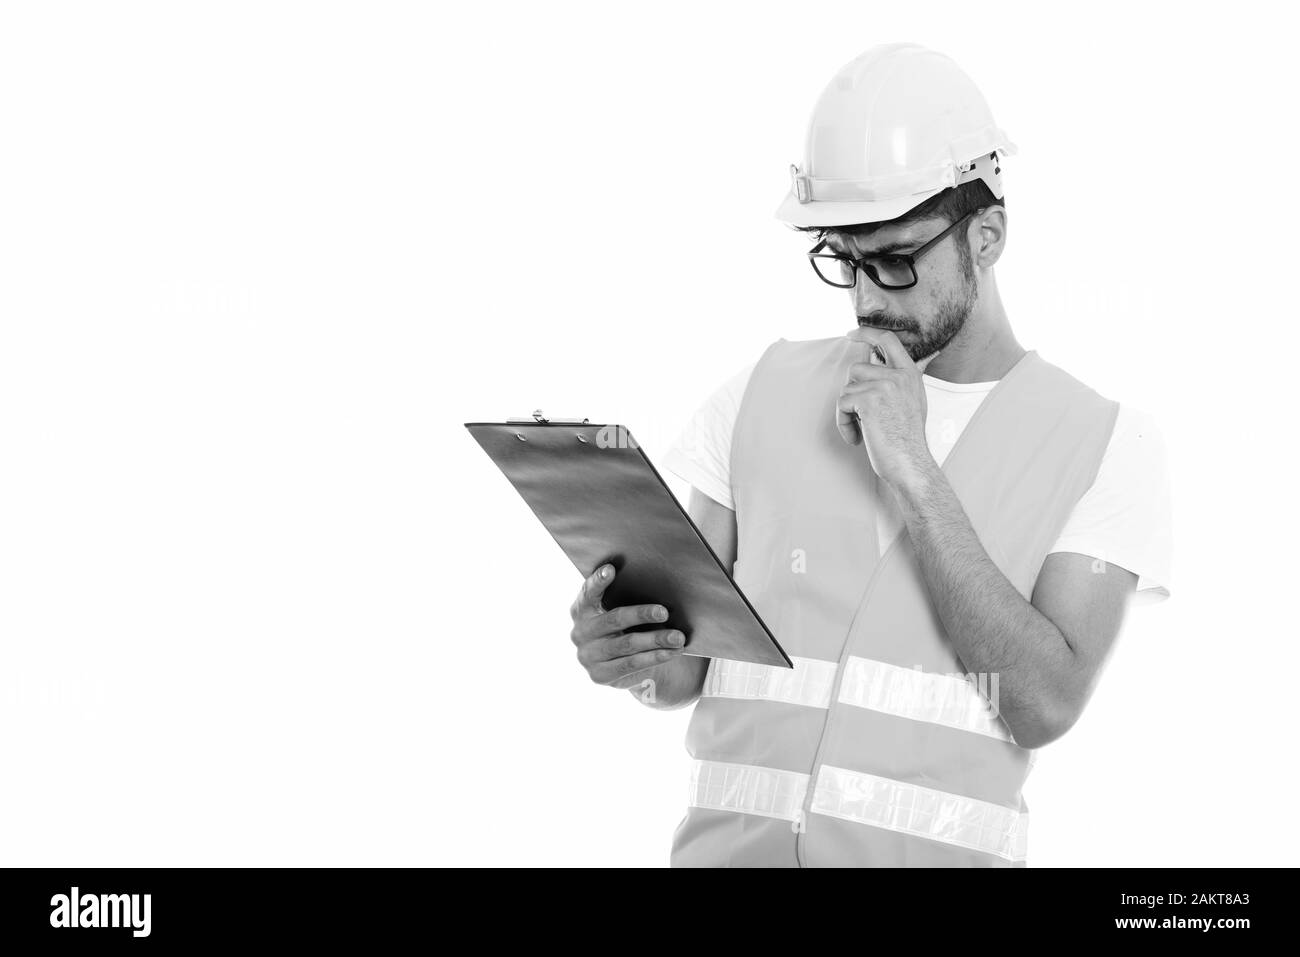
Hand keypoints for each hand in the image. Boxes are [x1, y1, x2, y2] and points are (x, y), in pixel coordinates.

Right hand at [569, 564, 684, 690]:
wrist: (619, 663)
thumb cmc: (624, 627)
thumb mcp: (619, 610)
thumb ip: (625, 598)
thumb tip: (658, 585)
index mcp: (582, 609)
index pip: (588, 592)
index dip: (598, 581)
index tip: (611, 569)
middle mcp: (580, 632)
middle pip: (614, 619)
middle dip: (641, 614)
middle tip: (664, 612)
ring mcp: (587, 656)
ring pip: (627, 644)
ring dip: (656, 640)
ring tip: (678, 637)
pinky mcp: (599, 675)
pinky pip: (631, 664)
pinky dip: (654, 657)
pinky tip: (671, 652)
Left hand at [836, 327, 936, 489]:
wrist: (910, 463)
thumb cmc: (907, 440)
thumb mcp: (912, 402)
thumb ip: (899, 382)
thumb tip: (879, 364)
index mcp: (910, 374)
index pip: (888, 340)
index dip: (867, 333)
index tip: (851, 334)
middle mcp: (899, 375)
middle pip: (856, 368)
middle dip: (852, 393)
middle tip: (860, 417)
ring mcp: (885, 385)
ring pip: (847, 388)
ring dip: (847, 411)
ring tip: (862, 429)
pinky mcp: (869, 399)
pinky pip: (842, 404)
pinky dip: (844, 423)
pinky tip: (857, 438)